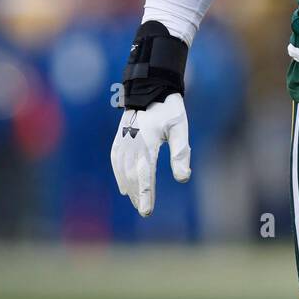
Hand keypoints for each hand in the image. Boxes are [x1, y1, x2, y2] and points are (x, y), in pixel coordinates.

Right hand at [111, 92, 190, 216]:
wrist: (150, 86)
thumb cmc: (169, 108)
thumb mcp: (180, 129)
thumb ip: (181, 154)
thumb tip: (183, 178)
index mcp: (147, 143)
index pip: (146, 176)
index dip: (146, 196)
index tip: (146, 212)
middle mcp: (131, 144)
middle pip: (133, 177)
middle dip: (138, 195)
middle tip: (145, 211)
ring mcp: (123, 140)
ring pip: (123, 170)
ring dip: (129, 187)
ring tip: (135, 201)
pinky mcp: (119, 137)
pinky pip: (115, 160)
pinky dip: (118, 175)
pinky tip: (123, 186)